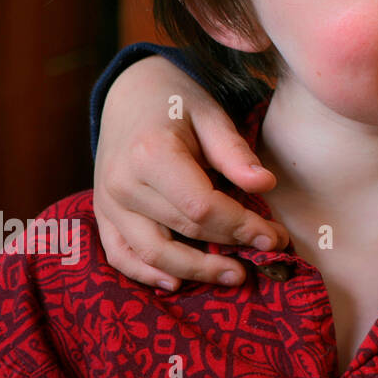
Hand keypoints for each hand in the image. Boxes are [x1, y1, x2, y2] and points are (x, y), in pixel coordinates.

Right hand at [93, 55, 289, 289]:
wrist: (128, 93)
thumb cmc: (176, 101)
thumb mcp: (211, 114)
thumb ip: (234, 152)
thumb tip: (266, 184)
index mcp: (151, 154)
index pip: (202, 207)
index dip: (242, 227)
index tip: (275, 237)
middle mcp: (123, 183)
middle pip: (184, 230)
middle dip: (231, 245)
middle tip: (271, 251)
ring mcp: (107, 202)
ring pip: (151, 253)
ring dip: (195, 271)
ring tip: (235, 276)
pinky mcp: (103, 214)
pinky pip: (120, 255)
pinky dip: (146, 274)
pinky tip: (177, 284)